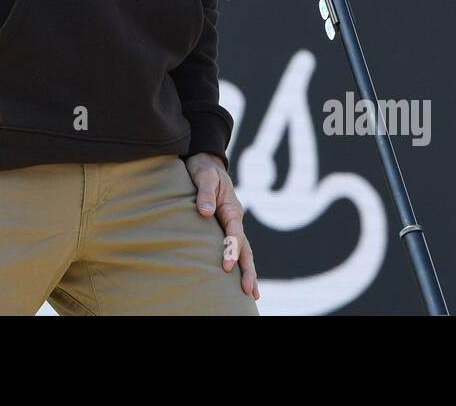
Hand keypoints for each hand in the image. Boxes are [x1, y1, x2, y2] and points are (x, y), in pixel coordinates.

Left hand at [185, 152, 259, 300]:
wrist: (205, 163)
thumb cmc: (203, 169)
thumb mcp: (204, 175)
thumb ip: (205, 191)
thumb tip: (206, 212)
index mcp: (232, 207)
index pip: (234, 232)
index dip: (231, 249)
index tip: (226, 266)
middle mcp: (234, 219)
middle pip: (245, 247)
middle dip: (247, 269)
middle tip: (248, 290)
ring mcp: (231, 225)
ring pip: (244, 251)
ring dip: (247, 271)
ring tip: (252, 293)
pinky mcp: (224, 228)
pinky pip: (234, 248)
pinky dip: (239, 264)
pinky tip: (238, 281)